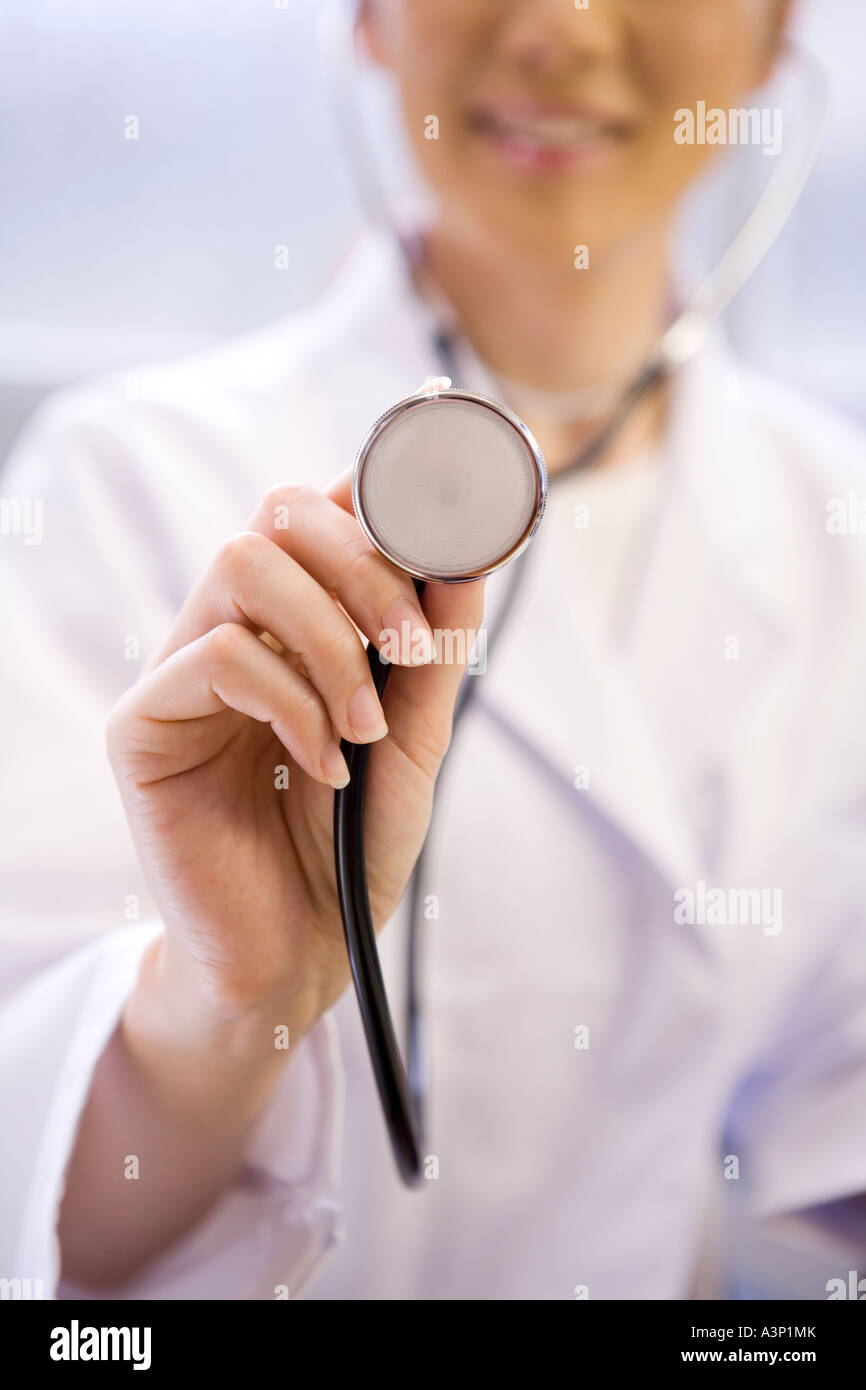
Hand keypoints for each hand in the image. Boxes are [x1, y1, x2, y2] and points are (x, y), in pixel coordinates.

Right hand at [107, 450, 484, 1045]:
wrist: (302, 952)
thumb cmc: (354, 841)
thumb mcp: (416, 734)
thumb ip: (436, 644)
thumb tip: (467, 548)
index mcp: (295, 619)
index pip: (323, 509)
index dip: (381, 493)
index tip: (450, 525)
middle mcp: (234, 626)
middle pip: (280, 514)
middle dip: (366, 568)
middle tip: (412, 650)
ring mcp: (182, 669)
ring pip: (243, 564)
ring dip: (330, 639)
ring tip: (366, 726)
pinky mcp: (144, 724)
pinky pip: (218, 657)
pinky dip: (294, 705)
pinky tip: (324, 765)